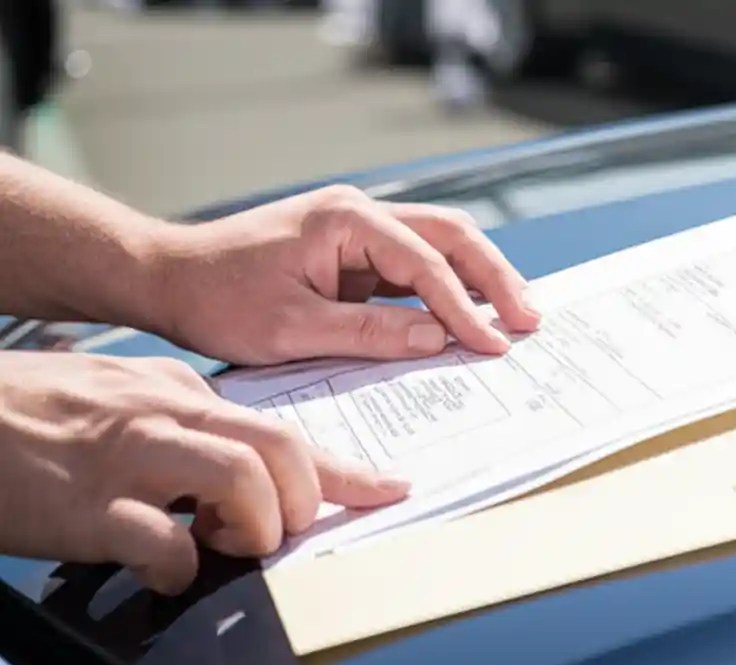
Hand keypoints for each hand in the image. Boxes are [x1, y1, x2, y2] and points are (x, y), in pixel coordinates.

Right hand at [0, 351, 409, 594]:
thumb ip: (182, 419)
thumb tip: (238, 459)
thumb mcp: (122, 395)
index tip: (387, 491)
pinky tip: (163, 568)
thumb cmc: (35, 412)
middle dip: (302, 500)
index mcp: (179, 394)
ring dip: (254, 525)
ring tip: (227, 544)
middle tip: (283, 530)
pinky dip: (179, 568)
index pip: (282, 427)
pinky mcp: (88, 507)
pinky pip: (162, 544)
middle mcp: (165, 415)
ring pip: (241, 477)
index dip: (344, 470)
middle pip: (278, 446)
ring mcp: (128, 457)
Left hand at [148, 184, 541, 365]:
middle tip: (528, 321)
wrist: (170, 279)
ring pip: (441, 246)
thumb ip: (369, 332)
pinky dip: (448, 291)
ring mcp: (360, 232)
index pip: (425, 262)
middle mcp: (361, 214)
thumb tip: (439, 337)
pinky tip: (472, 318)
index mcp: (346, 221)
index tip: (493, 344)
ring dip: (480, 280)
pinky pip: (415, 269)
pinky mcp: (356, 255)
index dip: (464, 306)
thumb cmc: (218, 299)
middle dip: (494, 278)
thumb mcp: (291, 328)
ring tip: (515, 317)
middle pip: (451, 235)